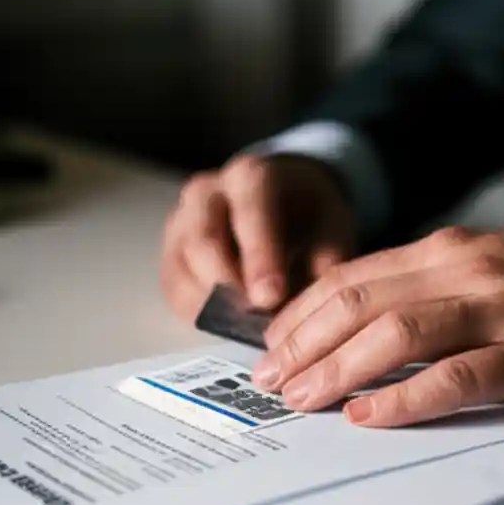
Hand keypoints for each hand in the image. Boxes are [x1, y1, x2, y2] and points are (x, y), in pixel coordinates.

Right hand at [160, 154, 355, 320]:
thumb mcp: (331, 227)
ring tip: (240, 328)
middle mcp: (206, 193)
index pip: (250, 210)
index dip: (259, 256)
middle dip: (227, 285)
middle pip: (203, 239)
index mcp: (250, 176)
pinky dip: (197, 312)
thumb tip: (310, 308)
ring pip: (182, 267)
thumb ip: (324, 262)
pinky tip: (223, 325)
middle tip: (251, 320)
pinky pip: (174, 289)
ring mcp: (181, 223)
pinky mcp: (171, 255)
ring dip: (210, 303)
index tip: (271, 297)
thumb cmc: (307, 216)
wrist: (282, 204)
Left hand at [253, 227, 503, 426]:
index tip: (267, 349)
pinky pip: (458, 377)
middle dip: (302, 345)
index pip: (347, 279)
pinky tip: (367, 418)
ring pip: (396, 336)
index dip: (298, 316)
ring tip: (302, 400)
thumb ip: (421, 288)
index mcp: (444, 251)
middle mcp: (464, 271)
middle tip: (269, 382)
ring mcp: (501, 311)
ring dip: (337, 370)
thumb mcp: (483, 270)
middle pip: (357, 304)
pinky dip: (406, 399)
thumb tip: (345, 324)